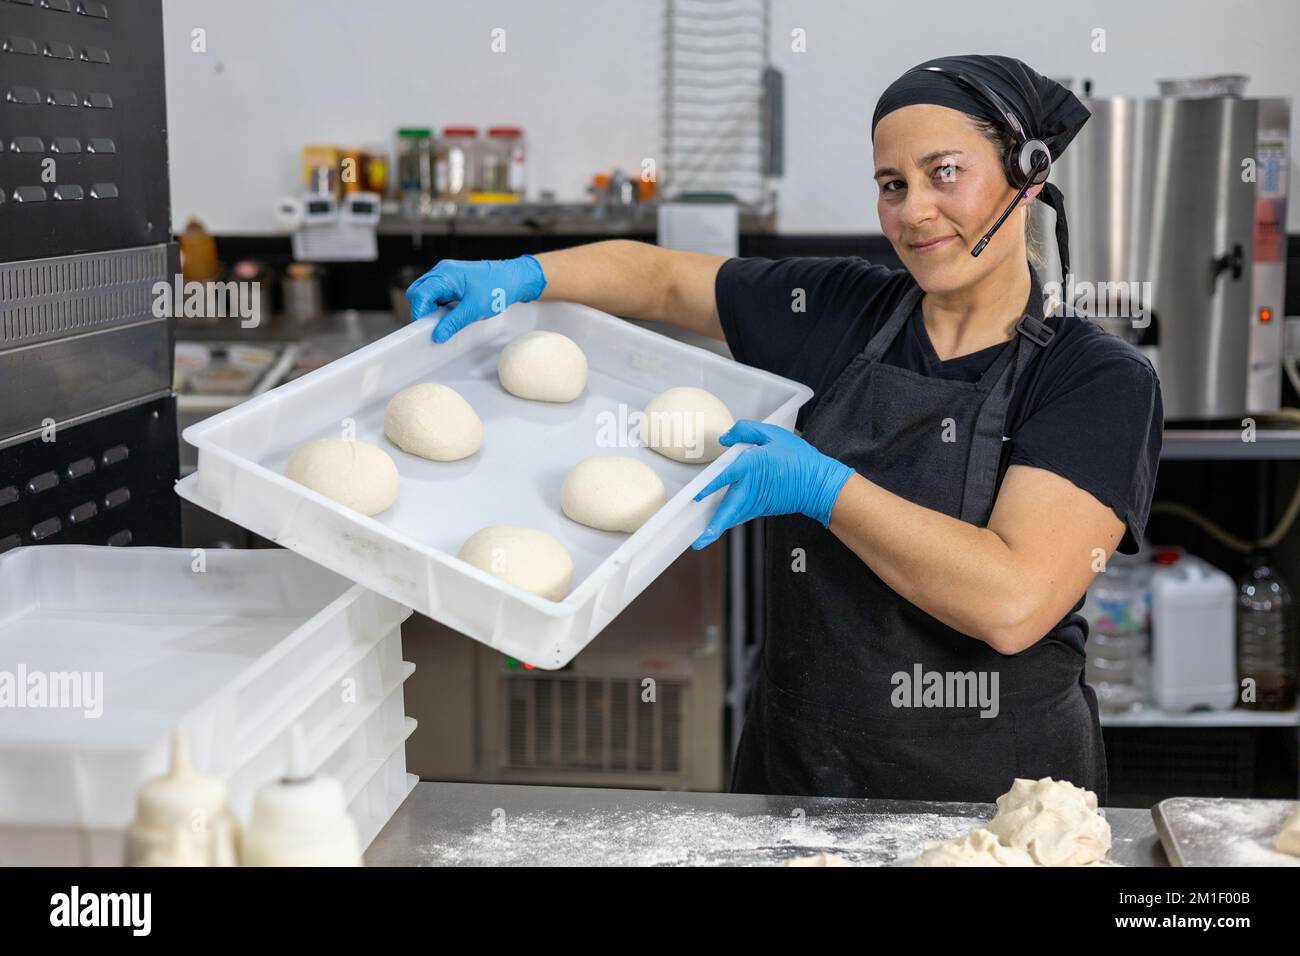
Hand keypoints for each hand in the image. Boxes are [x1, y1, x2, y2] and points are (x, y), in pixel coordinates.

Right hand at [406, 255, 547, 342]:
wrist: (515, 279)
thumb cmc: (498, 288)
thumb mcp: (474, 310)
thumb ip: (452, 323)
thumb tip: (437, 335)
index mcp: (445, 274)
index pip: (420, 294)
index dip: (419, 312)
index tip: (425, 329)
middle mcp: (443, 271)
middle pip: (418, 291)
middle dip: (422, 309)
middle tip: (432, 326)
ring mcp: (447, 275)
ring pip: (427, 292)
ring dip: (430, 308)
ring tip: (442, 321)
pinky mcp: (453, 281)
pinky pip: (437, 293)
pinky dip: (438, 305)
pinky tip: (447, 314)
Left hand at [691, 420, 853, 548]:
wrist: (817, 483)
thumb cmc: (798, 458)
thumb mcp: (772, 434)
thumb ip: (746, 431)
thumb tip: (726, 437)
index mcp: (751, 466)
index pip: (725, 476)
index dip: (709, 486)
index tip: (698, 495)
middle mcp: (752, 488)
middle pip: (728, 510)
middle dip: (714, 528)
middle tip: (699, 542)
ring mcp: (757, 502)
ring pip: (733, 516)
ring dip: (719, 527)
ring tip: (704, 537)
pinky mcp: (761, 508)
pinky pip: (741, 514)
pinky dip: (730, 519)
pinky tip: (720, 521)